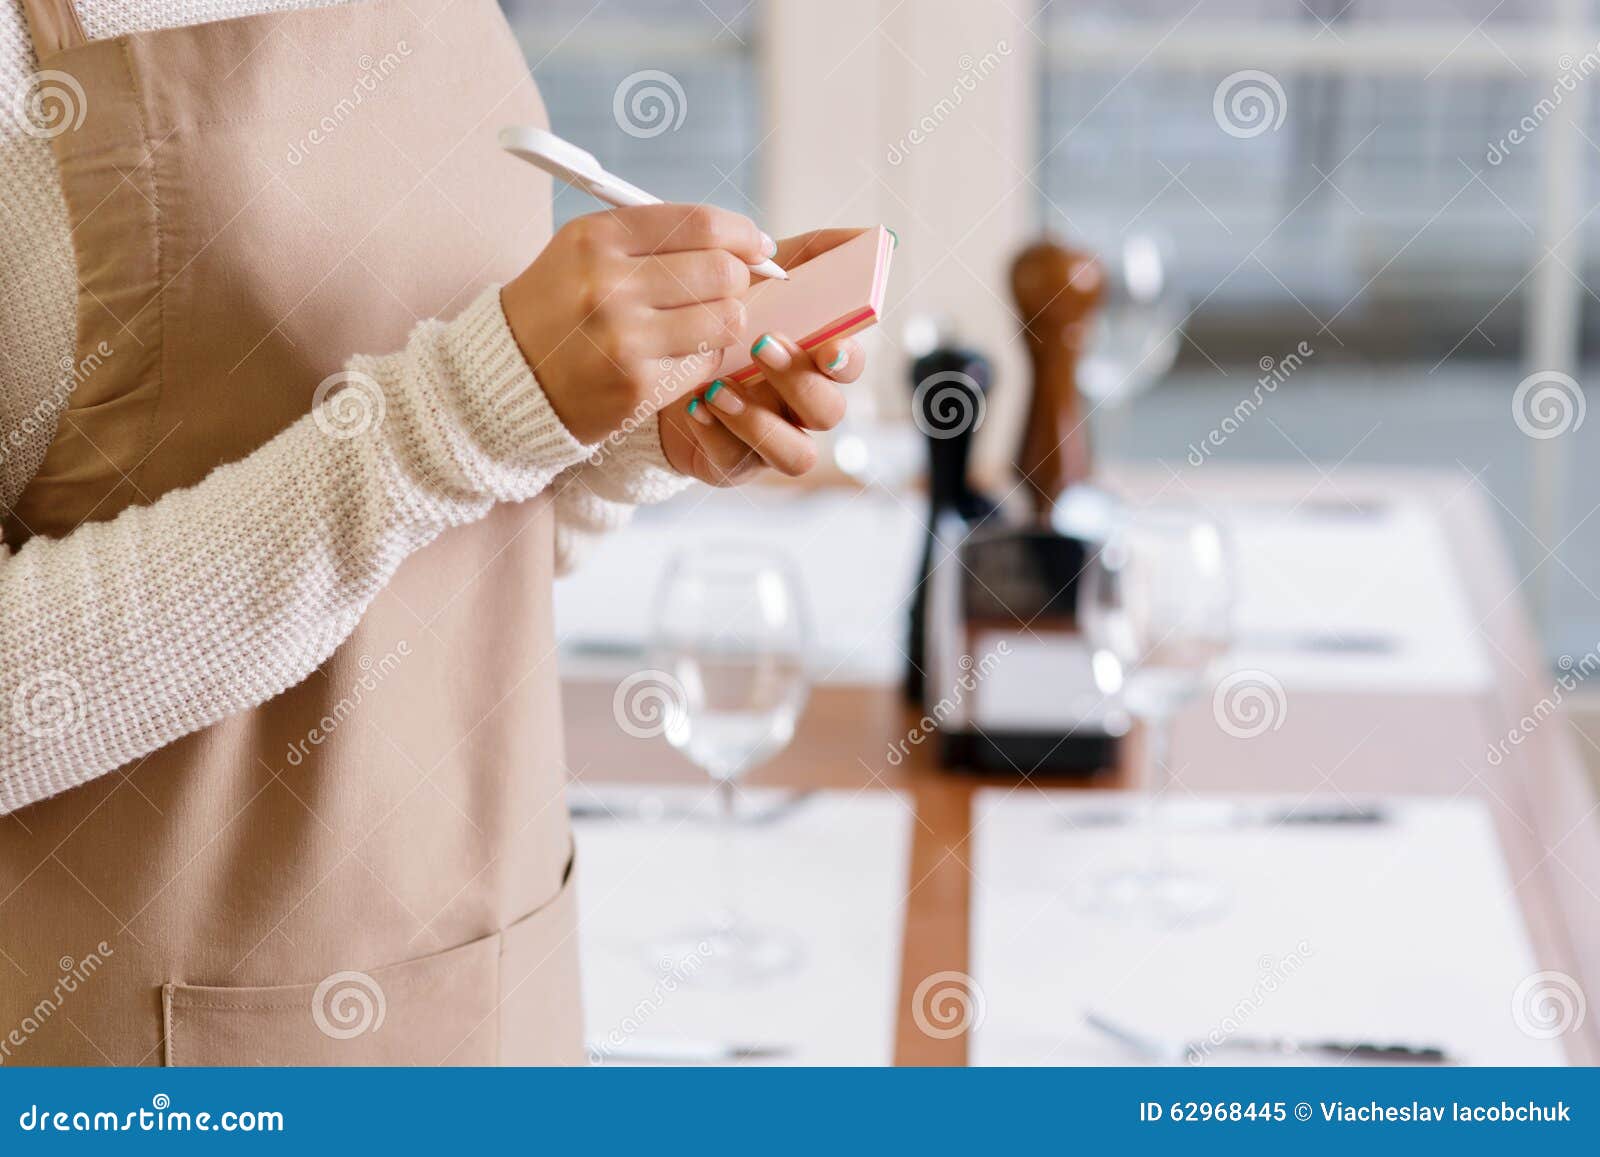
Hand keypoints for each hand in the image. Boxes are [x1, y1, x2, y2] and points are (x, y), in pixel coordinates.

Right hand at [501, 204, 775, 443]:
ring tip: (700, 320)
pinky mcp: (638, 387)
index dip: (743, 233)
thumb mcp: (587, 250)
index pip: (700, 223)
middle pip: (722, 272)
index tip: (757, 245)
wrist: (509, 377)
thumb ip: (659, 237)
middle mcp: (608, 285)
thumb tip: (745, 241)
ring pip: (726, 320)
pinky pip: (706, 362)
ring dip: (725, 319)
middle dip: (738, 278)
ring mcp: (624, 340)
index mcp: (596, 238)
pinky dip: (703, 356)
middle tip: (728, 286)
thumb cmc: (561, 306)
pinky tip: (676, 354)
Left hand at [659, 229, 870, 484]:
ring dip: (761, 420)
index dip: (846, 359)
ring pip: (797, 453)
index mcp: (815, 362)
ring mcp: (772, 439)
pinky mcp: (735, 463)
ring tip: (719, 387)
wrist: (665, 362)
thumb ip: (813, 256)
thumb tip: (866, 235)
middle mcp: (802, 405)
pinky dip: (719, 434)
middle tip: (760, 346)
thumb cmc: (728, 320)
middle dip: (799, 382)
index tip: (827, 344)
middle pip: (829, 410)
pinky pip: (740, 463)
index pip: (849, 365)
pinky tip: (696, 406)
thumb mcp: (764, 279)